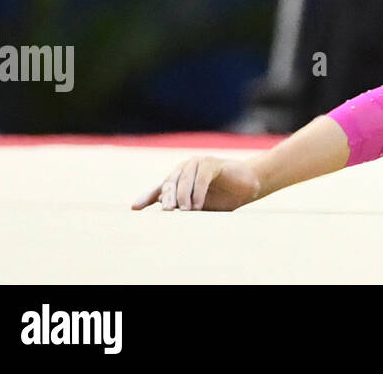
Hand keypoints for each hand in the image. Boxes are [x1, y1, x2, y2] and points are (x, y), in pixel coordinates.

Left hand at [132, 156, 261, 211]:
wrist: (247, 185)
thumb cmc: (222, 198)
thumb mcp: (199, 207)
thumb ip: (185, 209)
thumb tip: (167, 219)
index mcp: (178, 180)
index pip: (159, 189)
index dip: (147, 197)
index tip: (135, 208)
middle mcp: (184, 169)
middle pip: (169, 183)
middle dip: (167, 197)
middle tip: (167, 211)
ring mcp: (198, 164)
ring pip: (184, 179)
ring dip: (183, 196)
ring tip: (186, 210)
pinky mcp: (212, 164)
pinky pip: (201, 177)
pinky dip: (198, 191)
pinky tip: (198, 205)